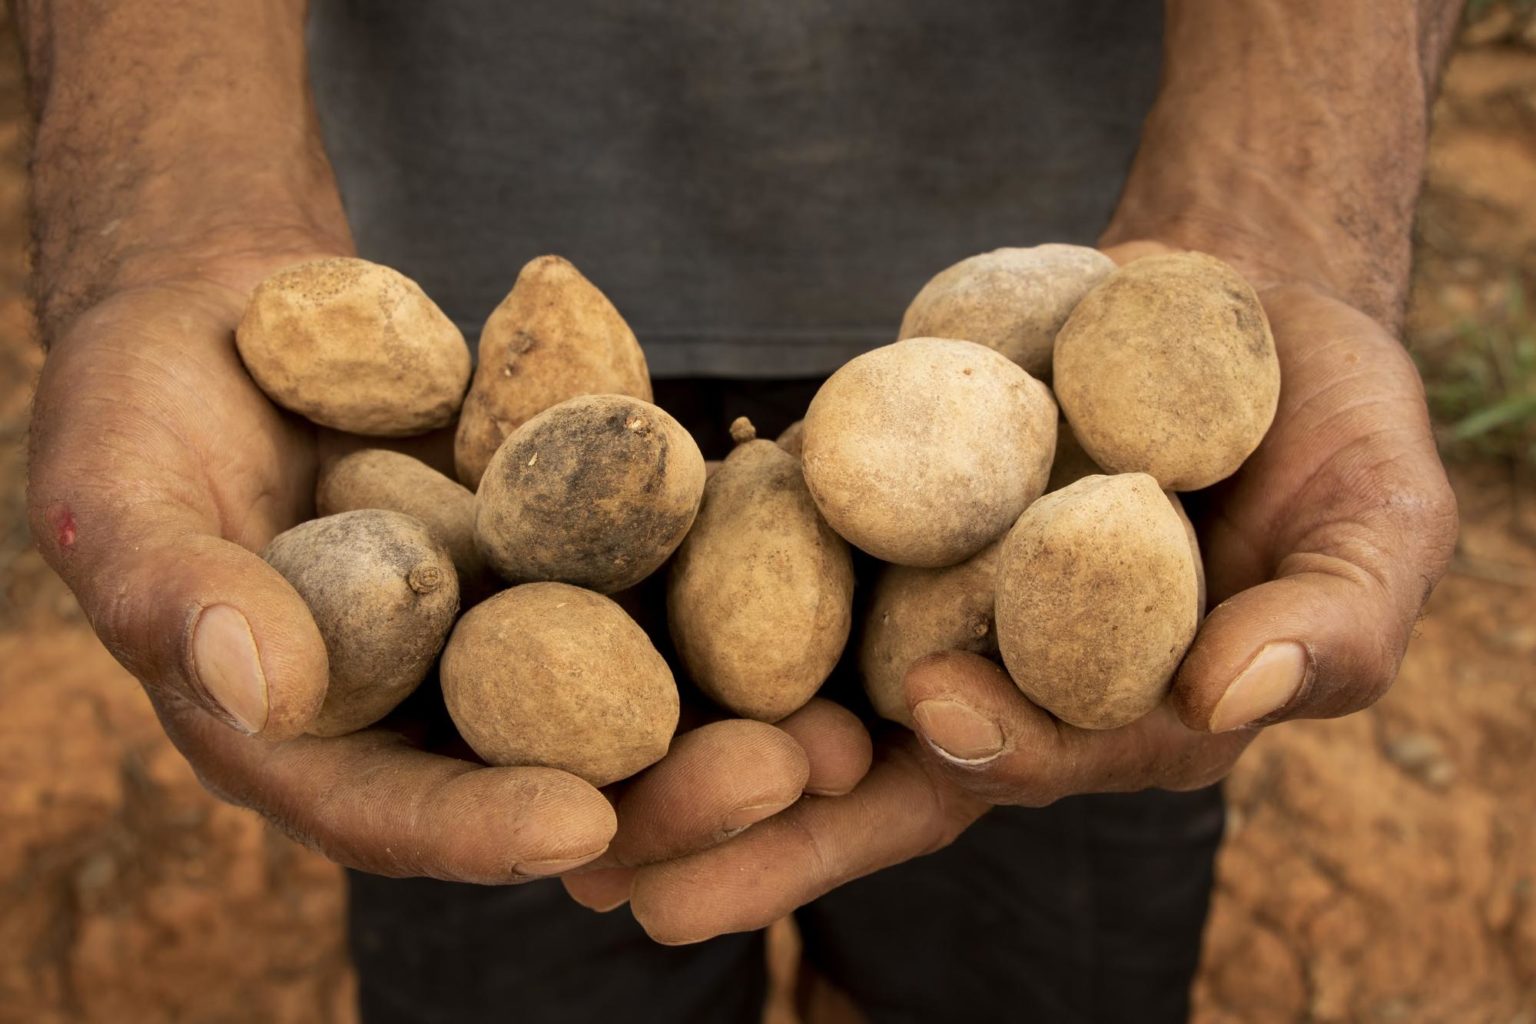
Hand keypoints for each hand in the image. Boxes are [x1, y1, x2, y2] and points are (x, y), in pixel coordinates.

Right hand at [27, 256, 869, 884]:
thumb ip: (167, 593)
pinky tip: (822, 583)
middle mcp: (423, 702)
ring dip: (736, 710)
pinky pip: (650, 573)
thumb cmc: (140, 406)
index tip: (584, 826)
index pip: (395, 813)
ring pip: (627, 691)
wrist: (232, 308)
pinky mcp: (564, 546)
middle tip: (782, 776)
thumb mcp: (117, 491)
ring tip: (842, 720)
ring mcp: (504, 625)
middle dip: (664, 791)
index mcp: (309, 737)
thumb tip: (249, 686)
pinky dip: (731, 585)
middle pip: (547, 774)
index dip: (482, 829)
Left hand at [622, 262, 1458, 942]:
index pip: (1035, 760)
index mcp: (1111, 710)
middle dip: (760, 823)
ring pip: (792, 682)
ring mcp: (918, 595)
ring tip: (564, 799)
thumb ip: (1332, 624)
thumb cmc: (1330, 433)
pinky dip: (686, 582)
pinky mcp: (866, 512)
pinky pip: (772, 553)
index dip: (988, 751)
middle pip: (872, 765)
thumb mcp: (1378, 525)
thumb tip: (1234, 696)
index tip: (929, 724)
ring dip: (681, 741)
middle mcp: (997, 672)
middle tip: (632, 879)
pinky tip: (587, 609)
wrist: (1231, 302)